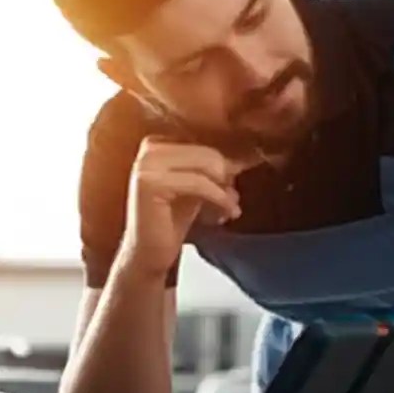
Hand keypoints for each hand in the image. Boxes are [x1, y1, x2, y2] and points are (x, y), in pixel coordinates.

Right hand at [119, 136, 246, 275]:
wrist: (148, 253)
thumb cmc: (172, 219)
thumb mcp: (196, 185)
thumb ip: (213, 168)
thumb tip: (246, 156)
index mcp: (158, 142)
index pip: (204, 139)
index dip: (225, 160)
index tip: (235, 181)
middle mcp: (150, 147)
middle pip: (207, 151)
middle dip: (227, 175)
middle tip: (234, 198)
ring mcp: (147, 164)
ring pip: (206, 164)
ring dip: (225, 189)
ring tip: (231, 208)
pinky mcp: (151, 183)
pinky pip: (199, 183)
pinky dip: (219, 198)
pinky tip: (226, 213)